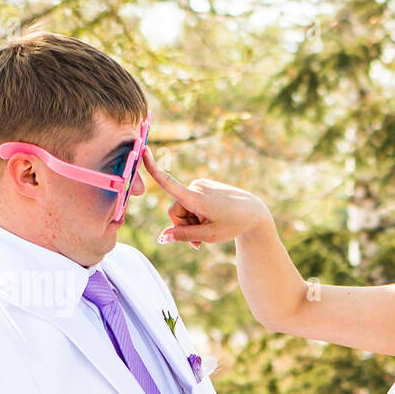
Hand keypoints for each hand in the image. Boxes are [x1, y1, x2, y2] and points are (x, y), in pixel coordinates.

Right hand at [142, 148, 271, 247]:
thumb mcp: (209, 236)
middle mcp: (195, 186)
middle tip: (199, 243)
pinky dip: (197, 214)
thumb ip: (184, 236)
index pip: (168, 182)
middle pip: (175, 211)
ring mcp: (199, 184)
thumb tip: (163, 237)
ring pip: (182, 208)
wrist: (253, 212)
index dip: (153, 168)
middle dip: (183, 226)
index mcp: (195, 197)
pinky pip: (191, 202)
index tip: (142, 150)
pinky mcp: (203, 185)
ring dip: (191, 222)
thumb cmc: (233, 224)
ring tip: (208, 229)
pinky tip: (211, 219)